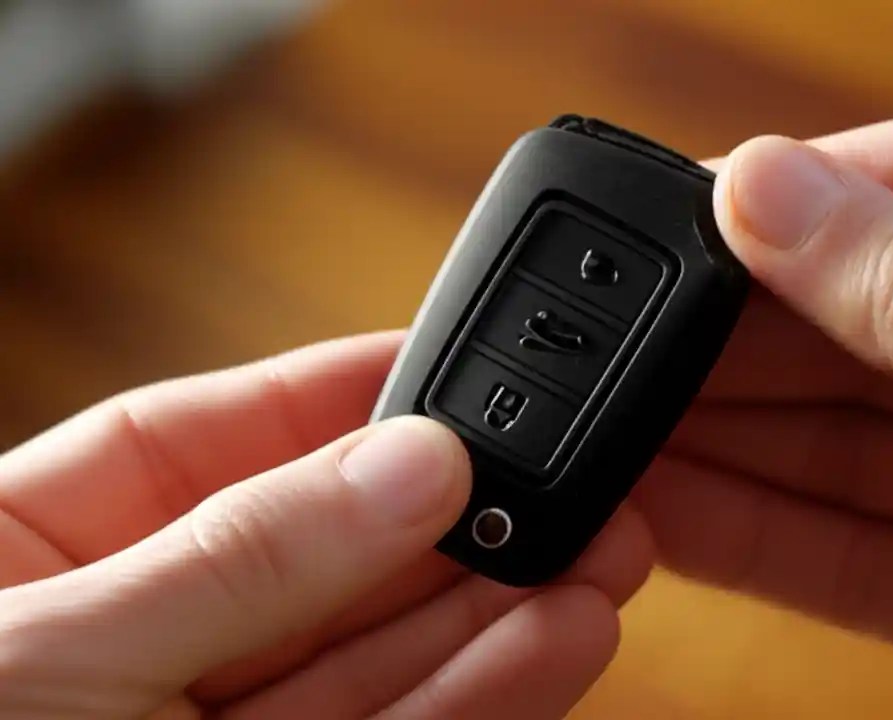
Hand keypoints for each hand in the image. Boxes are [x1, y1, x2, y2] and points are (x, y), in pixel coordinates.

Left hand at [0, 333, 652, 718]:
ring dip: (493, 607)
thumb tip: (407, 460)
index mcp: (34, 559)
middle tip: (563, 474)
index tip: (449, 370)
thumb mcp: (56, 654)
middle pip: (321, 550)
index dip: (332, 398)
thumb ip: (242, 556)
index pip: (206, 443)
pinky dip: (480, 698)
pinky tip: (554, 642)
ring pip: (376, 656)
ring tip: (595, 554)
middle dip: (448, 514)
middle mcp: (138, 645)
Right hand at [638, 114, 892, 718]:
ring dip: (737, 445)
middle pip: (882, 321)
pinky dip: (777, 540)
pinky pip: (879, 558)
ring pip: (862, 448)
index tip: (679, 224)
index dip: (799, 201)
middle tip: (616, 346)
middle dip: (748, 339)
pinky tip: (680, 511)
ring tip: (615, 432)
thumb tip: (769, 193)